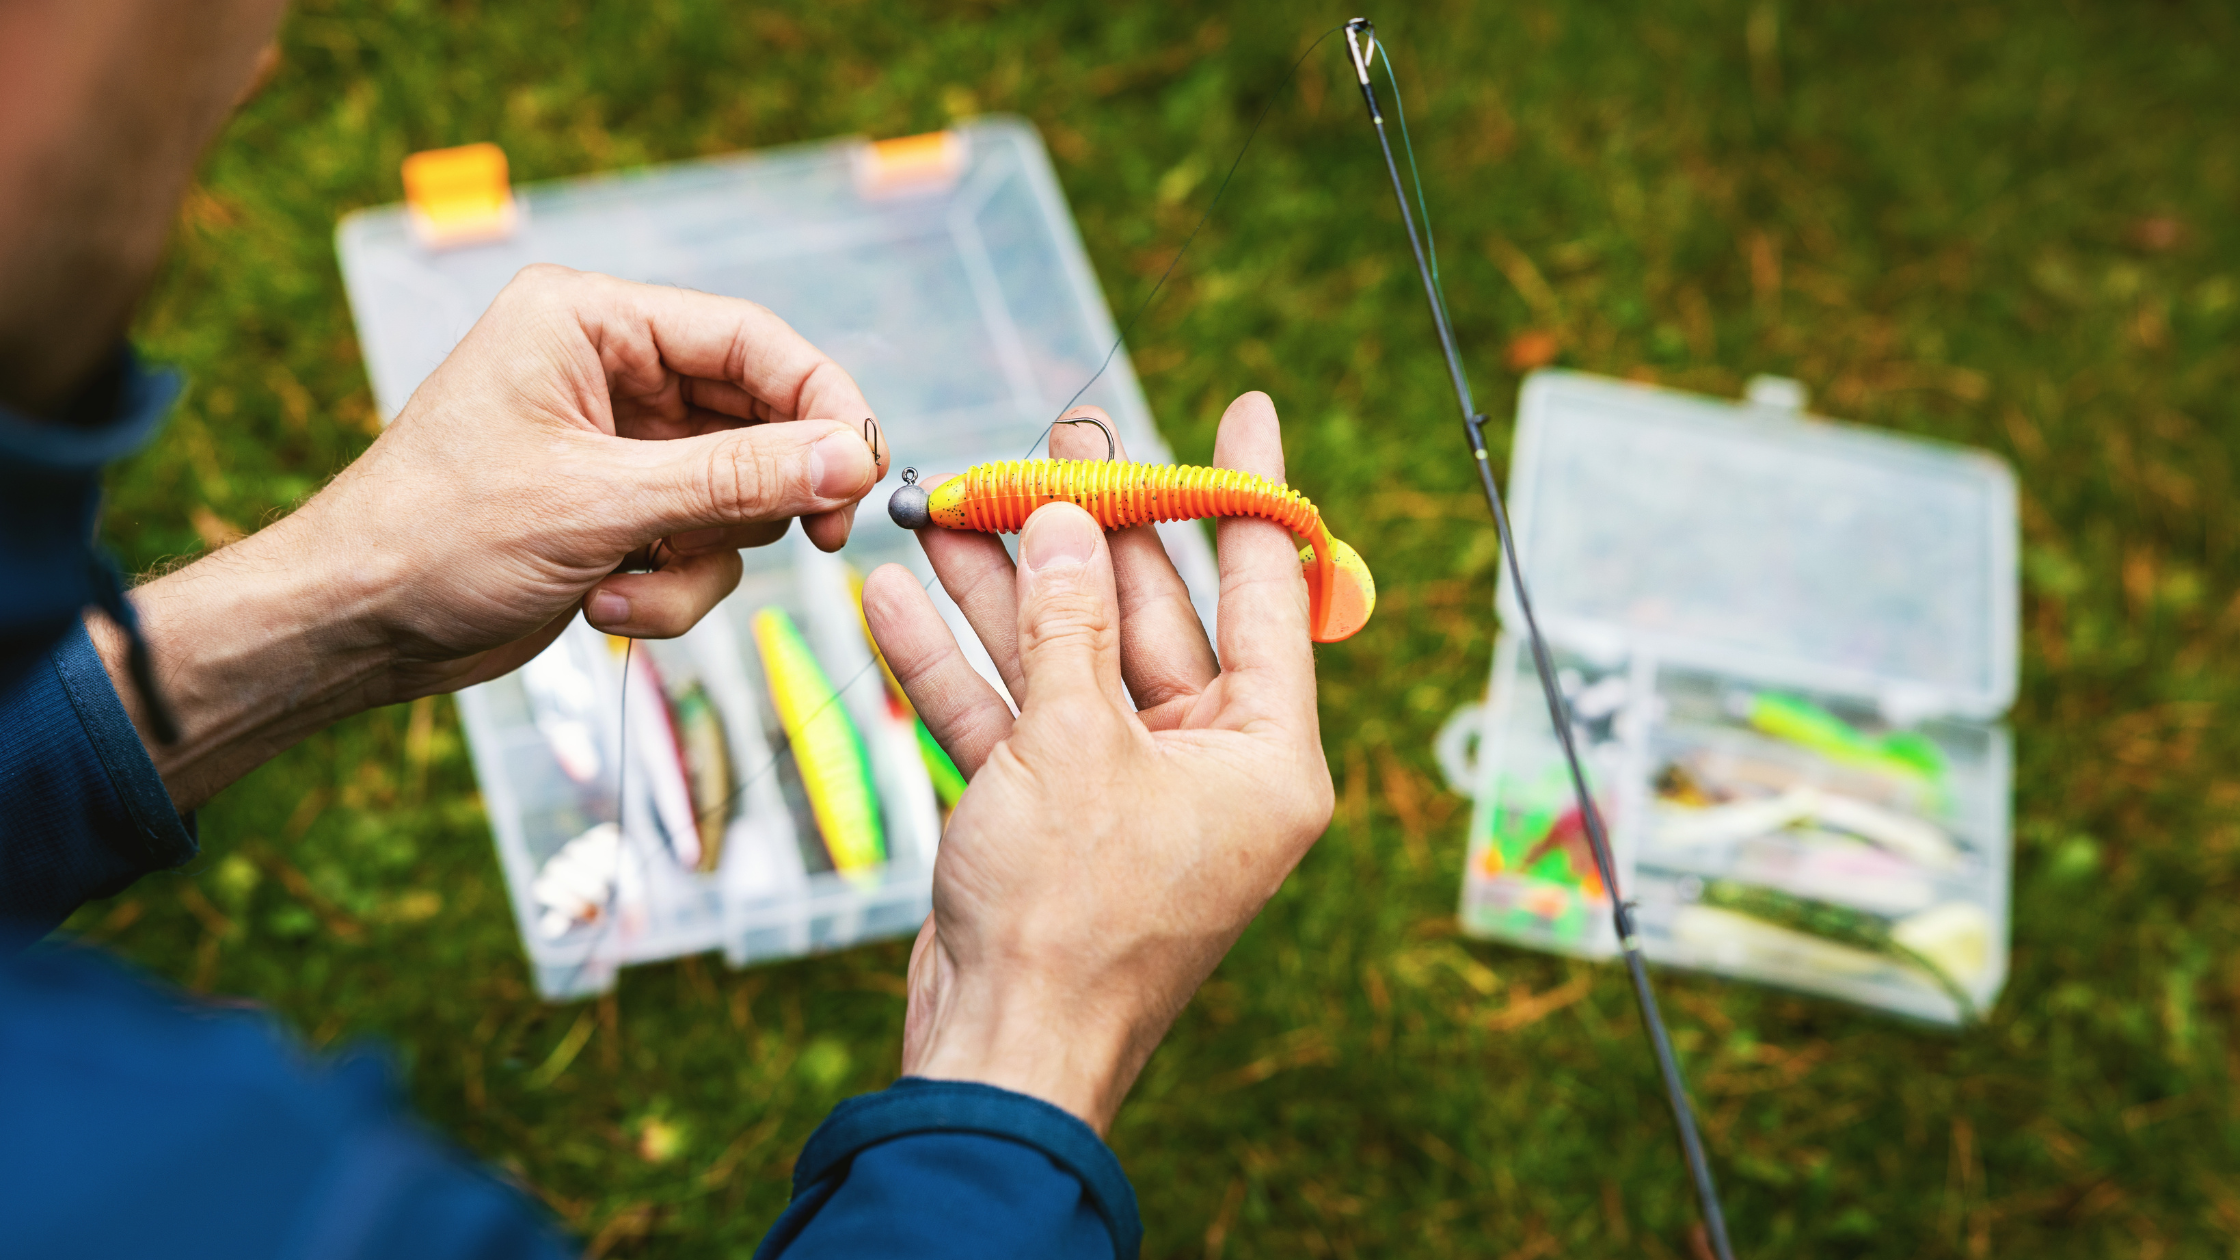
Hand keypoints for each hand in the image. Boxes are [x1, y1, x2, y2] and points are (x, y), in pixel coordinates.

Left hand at [103, 264, 885, 807]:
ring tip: (628, 586)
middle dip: (765, 495)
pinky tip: (602, 604)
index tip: (864, 468)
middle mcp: (611, 370)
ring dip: (701, 559)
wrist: (355, 627)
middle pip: (758, 418)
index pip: (750, 339)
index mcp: (589, 322)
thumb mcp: (599, 504)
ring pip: (737, 497)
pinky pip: (702, 544)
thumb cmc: (436, 538)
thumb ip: (737, 479)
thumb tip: (852, 460)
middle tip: (814, 538)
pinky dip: (671, 585)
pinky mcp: (622, 509)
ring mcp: (621, 445)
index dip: (821, 400)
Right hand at [860, 392, 1334, 1133]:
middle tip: (1062, 435)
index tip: (1243, 405)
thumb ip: (1066, 622)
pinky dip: (957, 663)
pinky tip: (897, 592)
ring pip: (1066, 655)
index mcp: (1265, 752)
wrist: (995, 1051)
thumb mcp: (1073, 743)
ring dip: (1006, 582)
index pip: (1268, 590)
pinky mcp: (1048, 814)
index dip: (1247, 489)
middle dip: (1095, 525)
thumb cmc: (1068, 917)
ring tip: (955, 494)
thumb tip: (1066, 518)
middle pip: (1151, 611)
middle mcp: (1206, 765)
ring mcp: (1123, 788)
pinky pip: (1010, 716)